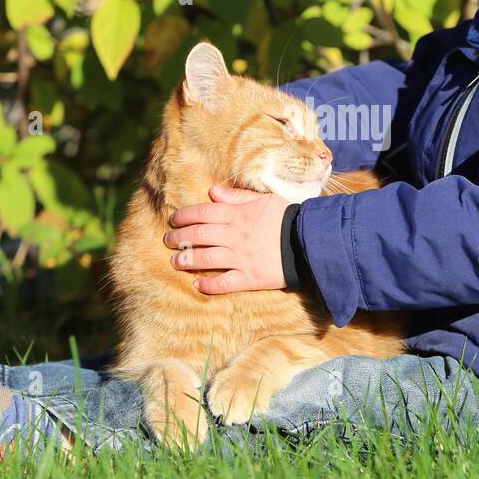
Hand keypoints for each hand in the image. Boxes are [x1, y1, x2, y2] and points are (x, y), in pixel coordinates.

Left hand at [164, 185, 292, 293]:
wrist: (310, 241)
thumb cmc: (288, 217)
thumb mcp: (264, 199)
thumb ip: (237, 196)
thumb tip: (212, 192)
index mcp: (238, 215)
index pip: (202, 213)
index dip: (184, 216)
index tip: (173, 220)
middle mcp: (234, 236)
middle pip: (199, 236)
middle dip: (179, 238)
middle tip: (168, 241)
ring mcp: (241, 258)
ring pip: (206, 259)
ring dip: (187, 261)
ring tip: (175, 262)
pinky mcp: (250, 278)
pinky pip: (225, 283)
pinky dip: (210, 285)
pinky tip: (198, 286)